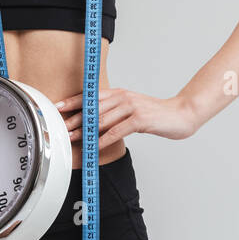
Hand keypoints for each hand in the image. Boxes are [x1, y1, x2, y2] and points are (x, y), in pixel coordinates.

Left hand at [53, 89, 198, 150]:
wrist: (181, 114)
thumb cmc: (156, 114)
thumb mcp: (132, 109)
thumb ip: (115, 112)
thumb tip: (95, 122)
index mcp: (120, 93)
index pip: (91, 96)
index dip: (73, 101)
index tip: (57, 107)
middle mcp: (123, 97)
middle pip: (93, 108)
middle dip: (74, 118)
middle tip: (60, 127)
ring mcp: (131, 107)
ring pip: (102, 120)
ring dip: (85, 131)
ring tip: (72, 138)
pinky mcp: (140, 119)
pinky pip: (117, 131)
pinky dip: (103, 139)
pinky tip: (94, 146)